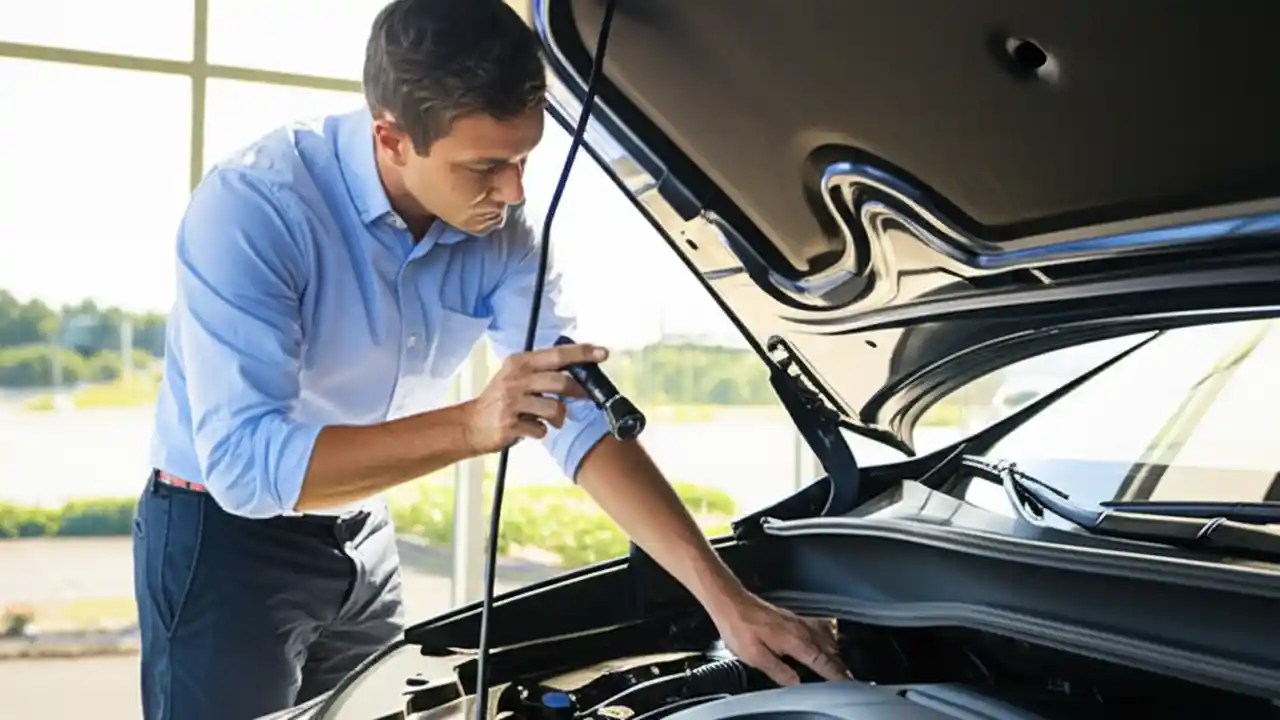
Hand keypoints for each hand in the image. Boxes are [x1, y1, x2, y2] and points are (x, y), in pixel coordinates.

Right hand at [461, 342, 606, 452]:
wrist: (470, 425)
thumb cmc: (500, 401)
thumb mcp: (516, 377)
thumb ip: (542, 373)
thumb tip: (577, 373)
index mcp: (520, 363)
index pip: (557, 354)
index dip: (582, 353)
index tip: (603, 352)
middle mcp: (515, 378)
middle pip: (560, 382)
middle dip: (577, 392)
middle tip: (584, 398)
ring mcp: (511, 402)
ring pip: (554, 408)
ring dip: (558, 417)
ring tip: (549, 420)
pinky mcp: (510, 424)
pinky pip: (541, 429)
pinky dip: (540, 432)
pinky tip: (528, 429)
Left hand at [710, 587, 849, 685]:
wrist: (731, 603)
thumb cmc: (740, 628)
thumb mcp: (755, 656)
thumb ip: (779, 671)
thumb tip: (797, 683)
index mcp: (795, 641)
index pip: (824, 662)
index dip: (837, 675)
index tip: (849, 684)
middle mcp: (802, 629)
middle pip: (831, 650)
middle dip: (840, 665)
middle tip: (847, 680)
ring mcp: (799, 621)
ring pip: (828, 637)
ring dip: (836, 653)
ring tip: (839, 666)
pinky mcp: (794, 617)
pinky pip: (820, 627)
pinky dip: (828, 638)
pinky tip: (827, 642)